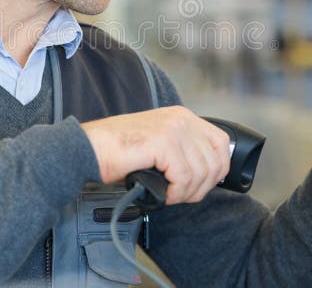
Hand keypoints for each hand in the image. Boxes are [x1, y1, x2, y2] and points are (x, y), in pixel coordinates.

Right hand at [80, 106, 230, 204]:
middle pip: (214, 161)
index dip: (218, 169)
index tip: (202, 184)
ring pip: (201, 172)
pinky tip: (163, 194)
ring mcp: (173, 128)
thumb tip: (207, 175)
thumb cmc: (119, 151)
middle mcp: (181, 118)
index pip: (221, 142)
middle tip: (180, 195)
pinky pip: (184, 178)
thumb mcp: (159, 144)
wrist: (90, 148)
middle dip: (201, 186)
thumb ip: (183, 150)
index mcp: (182, 116)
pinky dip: (175, 193)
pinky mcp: (162, 142)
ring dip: (186, 192)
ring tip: (169, 195)